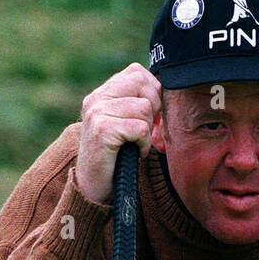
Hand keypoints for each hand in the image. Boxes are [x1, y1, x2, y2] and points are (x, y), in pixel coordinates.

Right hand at [75, 62, 162, 204]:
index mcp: (101, 94)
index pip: (136, 72)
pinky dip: (143, 144)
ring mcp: (97, 113)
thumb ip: (136, 104)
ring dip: (147, 131)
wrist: (92, 187)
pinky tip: (134, 153)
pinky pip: (140, 128)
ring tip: (135, 144)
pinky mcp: (102, 130)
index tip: (149, 115)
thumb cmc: (115, 157)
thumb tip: (166, 90)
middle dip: (152, 108)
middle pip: (142, 84)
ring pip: (144, 108)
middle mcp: (96, 99)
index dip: (151, 91)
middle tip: (143, 130)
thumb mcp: (123, 123)